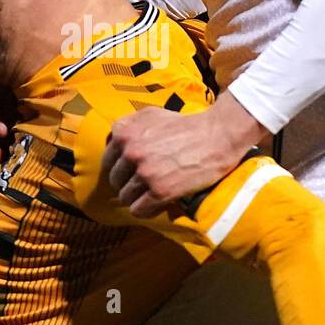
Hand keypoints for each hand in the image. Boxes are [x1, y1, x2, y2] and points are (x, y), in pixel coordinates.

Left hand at [102, 91, 271, 217]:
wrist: (216, 135)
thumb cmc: (185, 124)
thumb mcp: (150, 114)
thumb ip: (128, 126)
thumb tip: (112, 143)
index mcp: (124, 132)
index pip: (108, 161)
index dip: (121, 167)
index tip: (132, 171)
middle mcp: (129, 152)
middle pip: (115, 181)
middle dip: (128, 183)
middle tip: (144, 183)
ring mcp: (144, 173)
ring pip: (125, 197)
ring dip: (137, 198)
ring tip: (151, 193)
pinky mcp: (160, 191)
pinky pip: (138, 210)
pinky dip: (146, 210)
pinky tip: (156, 204)